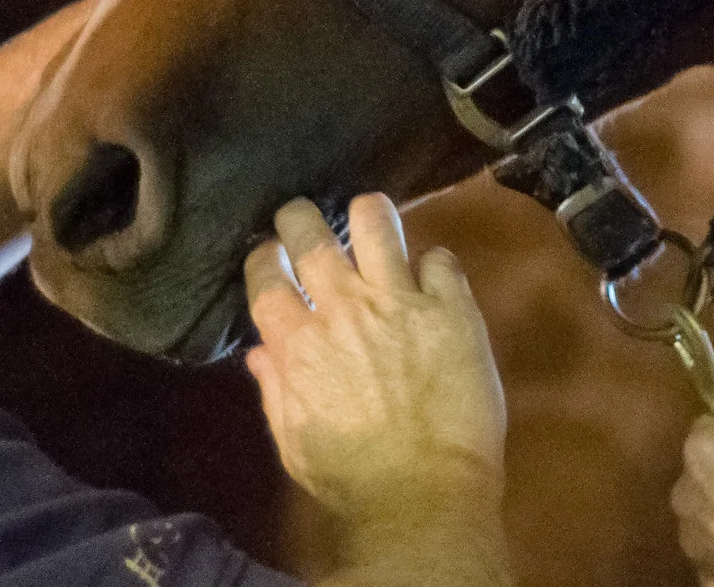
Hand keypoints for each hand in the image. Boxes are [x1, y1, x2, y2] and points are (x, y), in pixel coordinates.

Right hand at [243, 194, 506, 539]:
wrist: (425, 498)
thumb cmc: (352, 480)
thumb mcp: (294, 443)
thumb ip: (276, 390)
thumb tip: (262, 352)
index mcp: (299, 342)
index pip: (267, 272)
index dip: (266, 255)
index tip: (273, 256)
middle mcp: (344, 308)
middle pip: (312, 232)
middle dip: (302, 217)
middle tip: (308, 221)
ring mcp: (400, 302)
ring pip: (377, 222)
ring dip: (369, 216)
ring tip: (370, 221)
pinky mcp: (451, 309)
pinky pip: (440, 258)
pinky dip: (433, 263)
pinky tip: (431, 278)